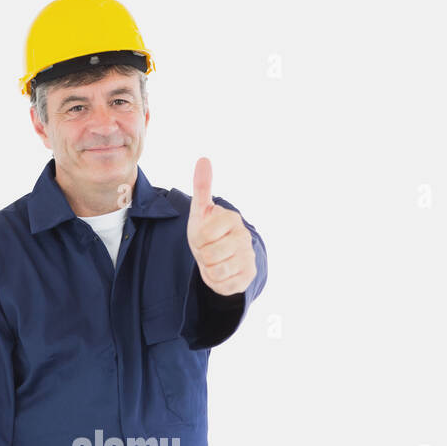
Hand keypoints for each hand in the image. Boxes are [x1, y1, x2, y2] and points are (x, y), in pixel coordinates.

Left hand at [186, 157, 256, 295]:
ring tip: (213, 260)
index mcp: (232, 218)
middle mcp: (244, 237)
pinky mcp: (248, 276)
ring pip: (216, 271)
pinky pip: (223, 286)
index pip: (203, 235)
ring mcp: (248, 257)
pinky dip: (216, 282)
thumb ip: (202, 187)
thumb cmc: (209, 230)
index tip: (204, 236)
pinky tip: (220, 272)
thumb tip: (203, 159)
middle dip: (203, 255)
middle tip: (208, 250)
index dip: (198, 239)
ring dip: (209, 269)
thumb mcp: (201, 211)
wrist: (222, 255)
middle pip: (209, 254)